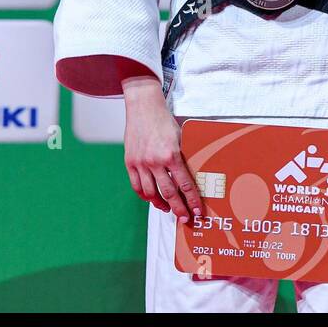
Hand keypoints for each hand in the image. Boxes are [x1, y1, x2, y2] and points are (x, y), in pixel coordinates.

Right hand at [121, 75, 202, 222]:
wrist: (143, 107)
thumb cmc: (165, 121)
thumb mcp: (180, 137)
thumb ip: (183, 157)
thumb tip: (193, 176)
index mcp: (171, 154)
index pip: (184, 184)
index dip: (192, 200)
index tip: (197, 211)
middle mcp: (155, 161)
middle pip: (169, 193)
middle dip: (178, 209)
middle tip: (185, 219)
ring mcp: (140, 163)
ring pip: (151, 193)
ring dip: (161, 204)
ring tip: (169, 210)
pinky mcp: (130, 162)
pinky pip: (137, 186)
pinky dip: (145, 195)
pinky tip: (152, 199)